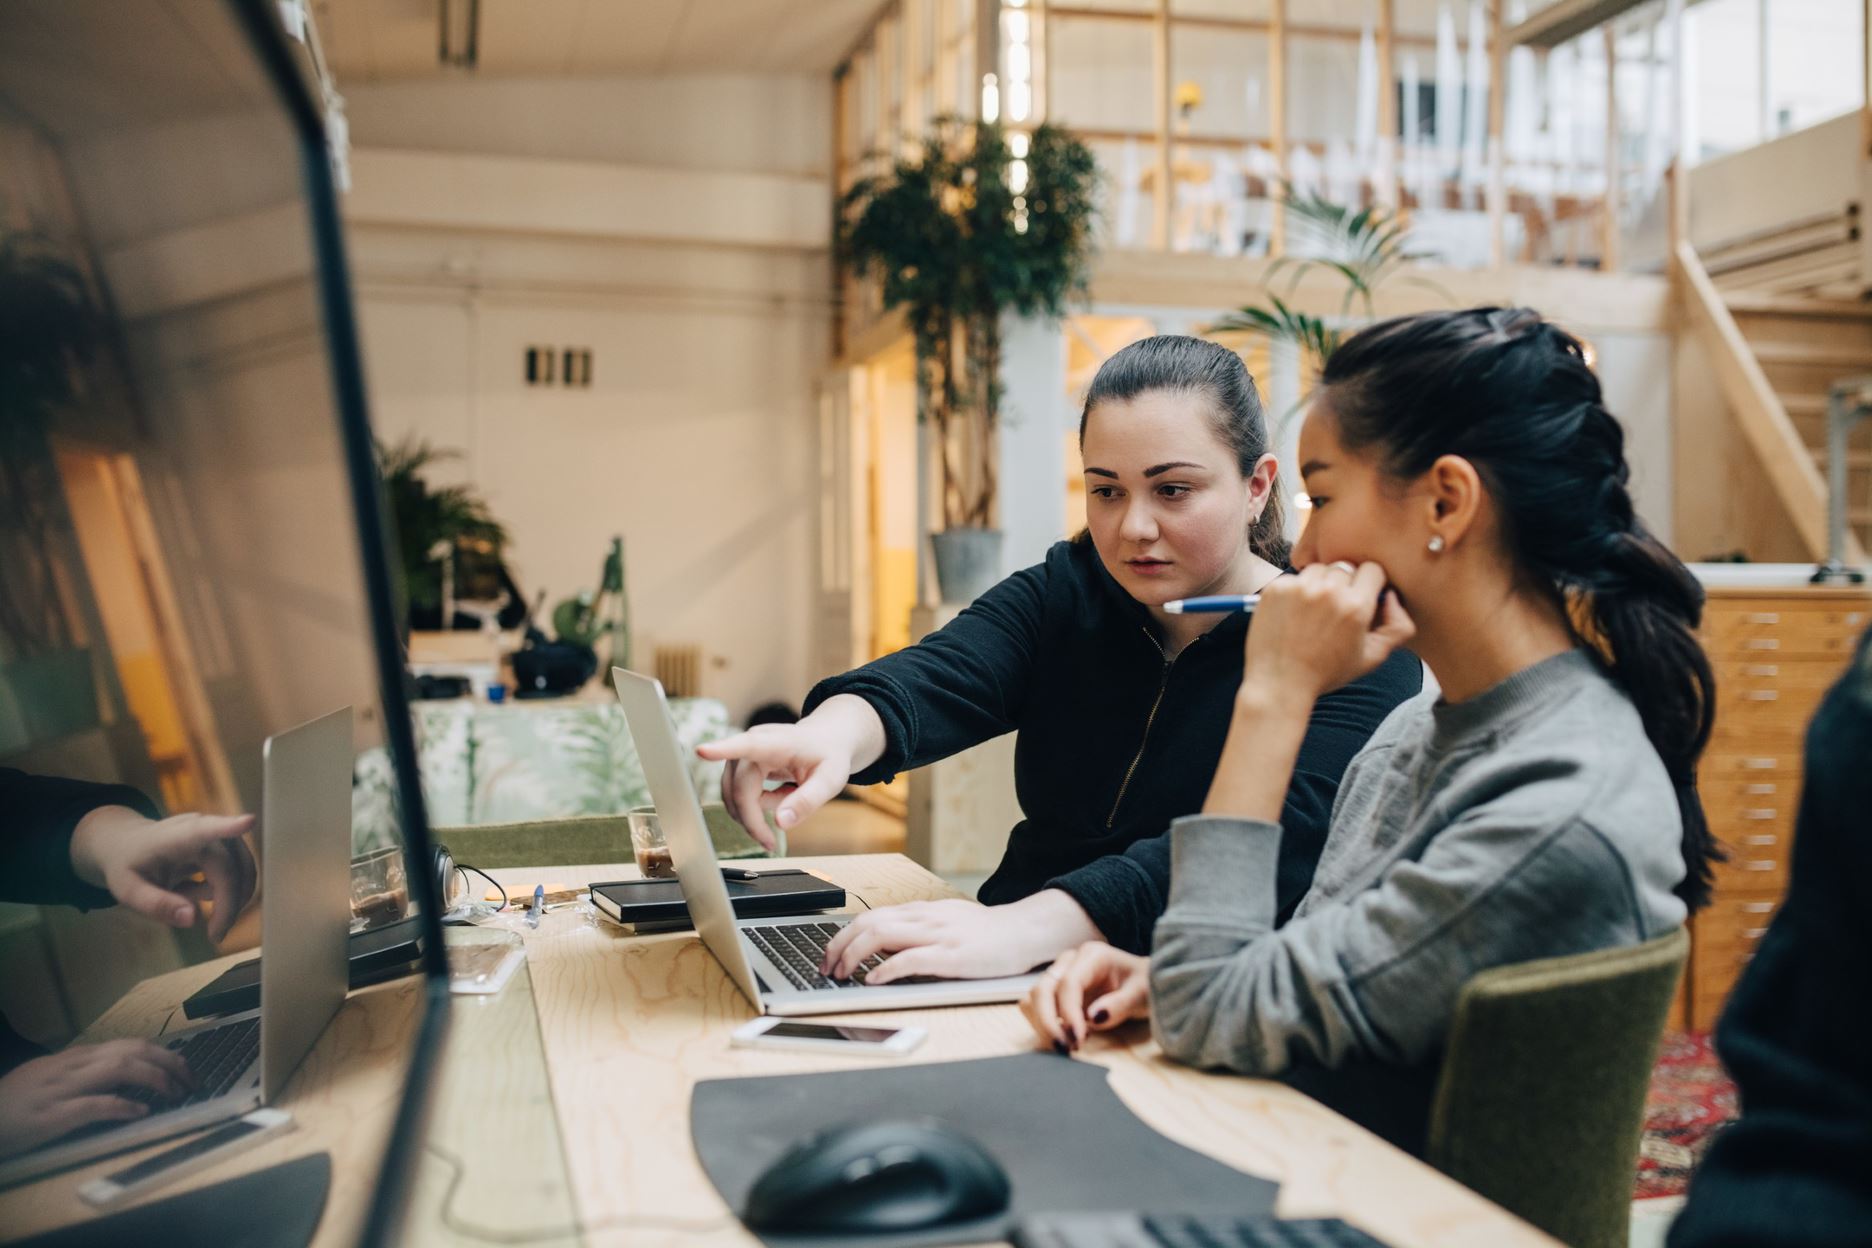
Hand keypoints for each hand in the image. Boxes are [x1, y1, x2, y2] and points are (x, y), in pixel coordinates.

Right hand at [0, 1040, 195, 1159]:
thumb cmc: (14, 1102)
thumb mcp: (52, 1077)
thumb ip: (85, 1071)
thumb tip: (126, 1072)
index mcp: (74, 1058)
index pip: (130, 1044)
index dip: (164, 1053)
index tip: (185, 1066)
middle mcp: (71, 1067)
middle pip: (132, 1051)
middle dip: (170, 1062)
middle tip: (191, 1080)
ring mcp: (60, 1090)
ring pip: (119, 1069)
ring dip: (155, 1080)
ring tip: (175, 1093)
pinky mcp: (49, 1116)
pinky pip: (93, 1105)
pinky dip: (122, 1106)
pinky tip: (141, 1111)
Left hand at [70, 807, 257, 940]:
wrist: (129, 844)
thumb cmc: (128, 865)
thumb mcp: (128, 890)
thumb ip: (156, 905)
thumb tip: (192, 919)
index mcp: (175, 837)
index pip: (203, 830)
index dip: (228, 827)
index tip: (249, 821)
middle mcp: (203, 831)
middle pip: (231, 869)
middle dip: (230, 905)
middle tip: (216, 936)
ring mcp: (219, 835)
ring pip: (243, 872)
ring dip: (233, 900)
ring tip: (207, 920)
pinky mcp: (228, 845)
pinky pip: (239, 873)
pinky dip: (227, 893)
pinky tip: (197, 893)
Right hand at [696, 723, 857, 851]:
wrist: (825, 740)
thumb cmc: (829, 756)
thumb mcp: (831, 780)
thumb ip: (807, 801)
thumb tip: (780, 823)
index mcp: (777, 742)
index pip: (746, 746)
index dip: (722, 750)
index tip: (702, 751)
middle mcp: (753, 744)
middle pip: (739, 790)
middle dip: (752, 820)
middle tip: (770, 844)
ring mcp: (743, 755)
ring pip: (734, 796)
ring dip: (755, 812)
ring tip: (788, 801)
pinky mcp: (739, 765)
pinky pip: (738, 795)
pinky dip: (756, 805)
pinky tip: (780, 795)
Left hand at [820, 892, 1098, 984]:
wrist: (1024, 931)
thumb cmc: (987, 933)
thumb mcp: (946, 922)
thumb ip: (917, 929)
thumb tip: (884, 945)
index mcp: (921, 911)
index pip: (869, 916)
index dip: (842, 935)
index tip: (829, 954)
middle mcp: (924, 918)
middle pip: (866, 923)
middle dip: (839, 946)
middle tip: (827, 968)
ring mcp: (937, 935)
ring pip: (880, 936)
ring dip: (853, 957)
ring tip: (843, 974)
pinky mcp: (952, 956)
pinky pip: (910, 959)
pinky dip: (885, 969)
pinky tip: (873, 980)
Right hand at [1020, 942, 1150, 1051]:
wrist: (1143, 984)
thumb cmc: (1145, 985)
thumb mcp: (1143, 994)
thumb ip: (1120, 1004)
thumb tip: (1092, 1017)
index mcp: (1093, 955)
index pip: (1069, 983)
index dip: (1069, 1013)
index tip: (1078, 1039)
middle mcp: (1070, 961)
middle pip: (1042, 989)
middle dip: (1048, 1022)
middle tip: (1066, 1048)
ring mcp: (1059, 975)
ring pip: (1033, 999)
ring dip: (1042, 1025)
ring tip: (1066, 1046)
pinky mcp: (1054, 992)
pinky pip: (1035, 1007)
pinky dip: (1041, 1025)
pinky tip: (1063, 1039)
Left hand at [1243, 562, 1414, 701]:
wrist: (1279, 683)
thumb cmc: (1326, 673)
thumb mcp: (1373, 657)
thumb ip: (1398, 627)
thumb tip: (1392, 597)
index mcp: (1356, 606)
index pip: (1373, 569)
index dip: (1370, 584)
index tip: (1362, 598)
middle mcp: (1328, 591)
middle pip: (1345, 568)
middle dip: (1344, 585)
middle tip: (1335, 612)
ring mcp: (1299, 588)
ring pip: (1320, 569)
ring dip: (1320, 584)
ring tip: (1314, 613)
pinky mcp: (1276, 589)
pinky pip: (1294, 578)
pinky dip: (1296, 592)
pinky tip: (1294, 616)